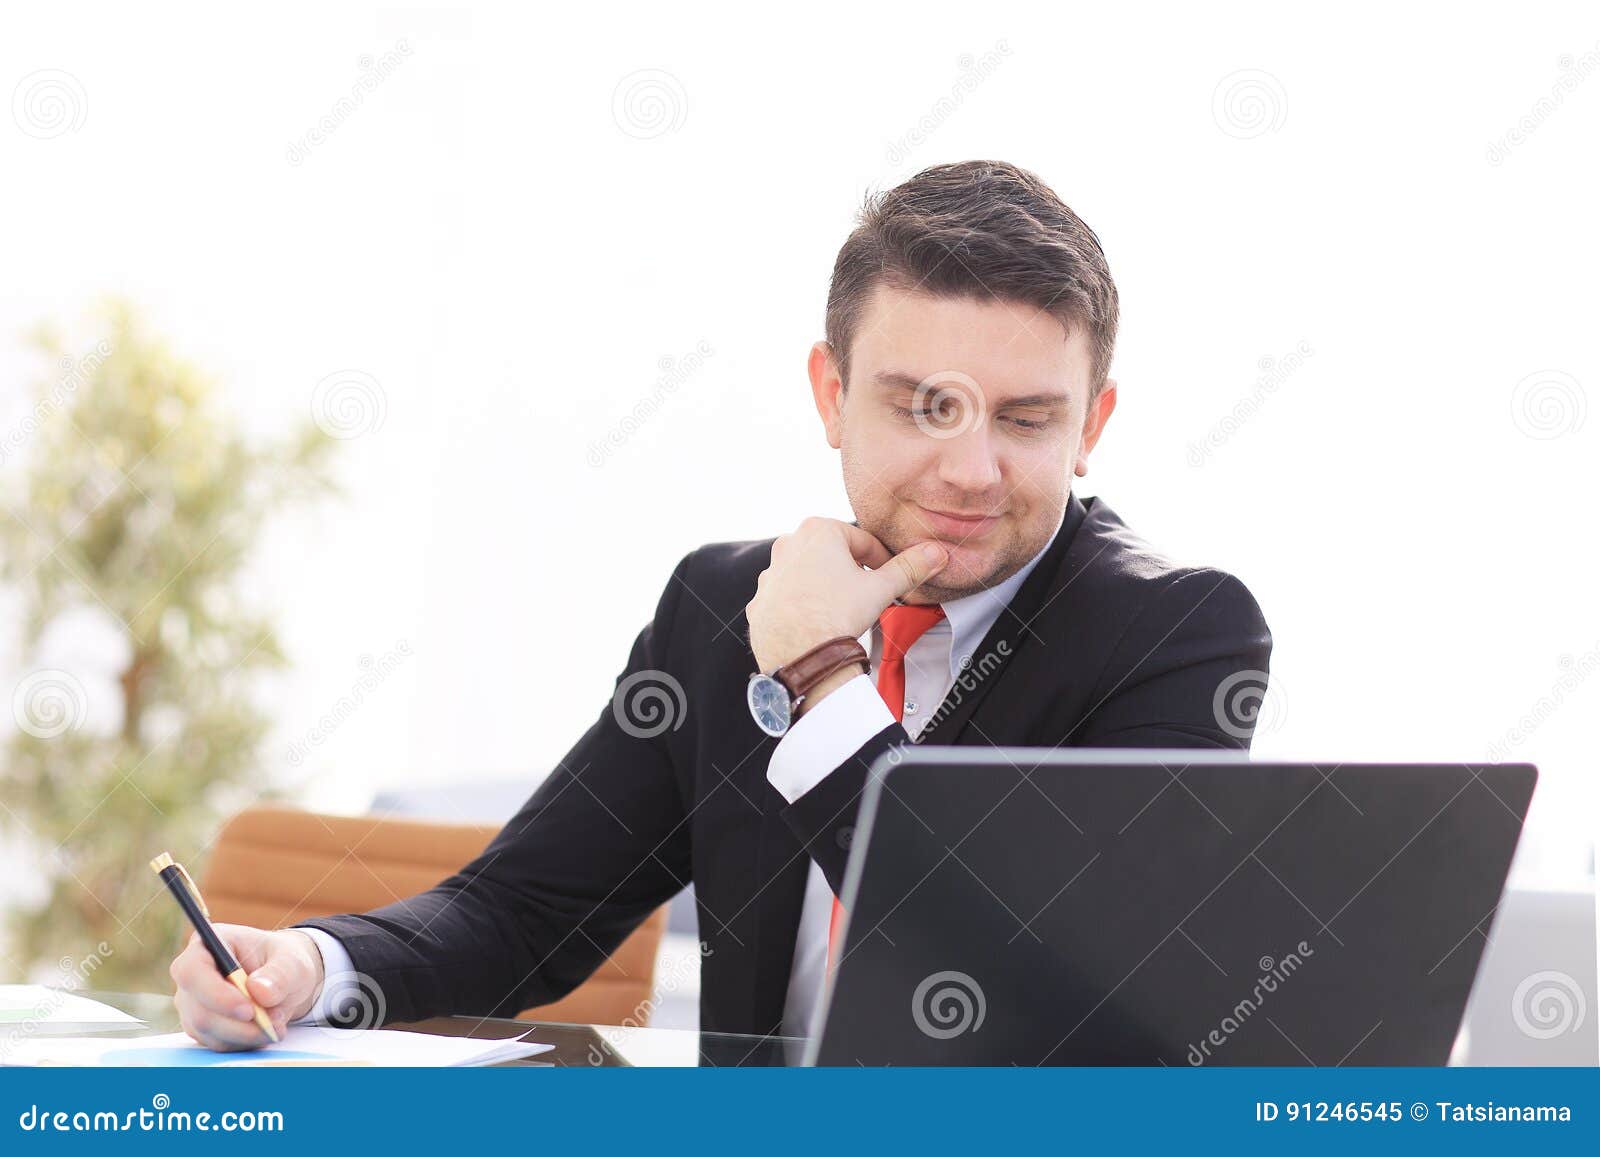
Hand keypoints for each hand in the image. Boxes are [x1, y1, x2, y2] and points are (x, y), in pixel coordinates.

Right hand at [169, 924, 324, 1051]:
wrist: (286, 981)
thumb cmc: (284, 962)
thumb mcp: (293, 961)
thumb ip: (279, 973)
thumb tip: (257, 990)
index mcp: (207, 945)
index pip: (191, 971)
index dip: (215, 994)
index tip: (248, 1010)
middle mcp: (192, 976)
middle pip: (199, 1010)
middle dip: (238, 1024)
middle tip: (274, 1023)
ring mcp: (193, 1004)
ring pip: (208, 1032)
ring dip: (245, 1035)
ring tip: (277, 1025)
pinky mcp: (202, 1027)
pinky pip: (217, 1043)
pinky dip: (244, 1042)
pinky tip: (266, 1032)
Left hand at [746, 517, 948, 673]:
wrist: (801, 658)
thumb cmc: (838, 616)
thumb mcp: (881, 589)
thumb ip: (909, 568)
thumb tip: (936, 553)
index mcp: (818, 531)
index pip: (862, 541)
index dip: (882, 560)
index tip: (890, 577)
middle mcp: (787, 545)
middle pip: (832, 554)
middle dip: (851, 570)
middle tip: (867, 593)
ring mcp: (769, 574)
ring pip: (808, 575)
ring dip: (825, 587)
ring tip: (841, 610)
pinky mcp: (760, 601)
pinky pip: (787, 598)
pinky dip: (802, 606)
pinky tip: (816, 623)